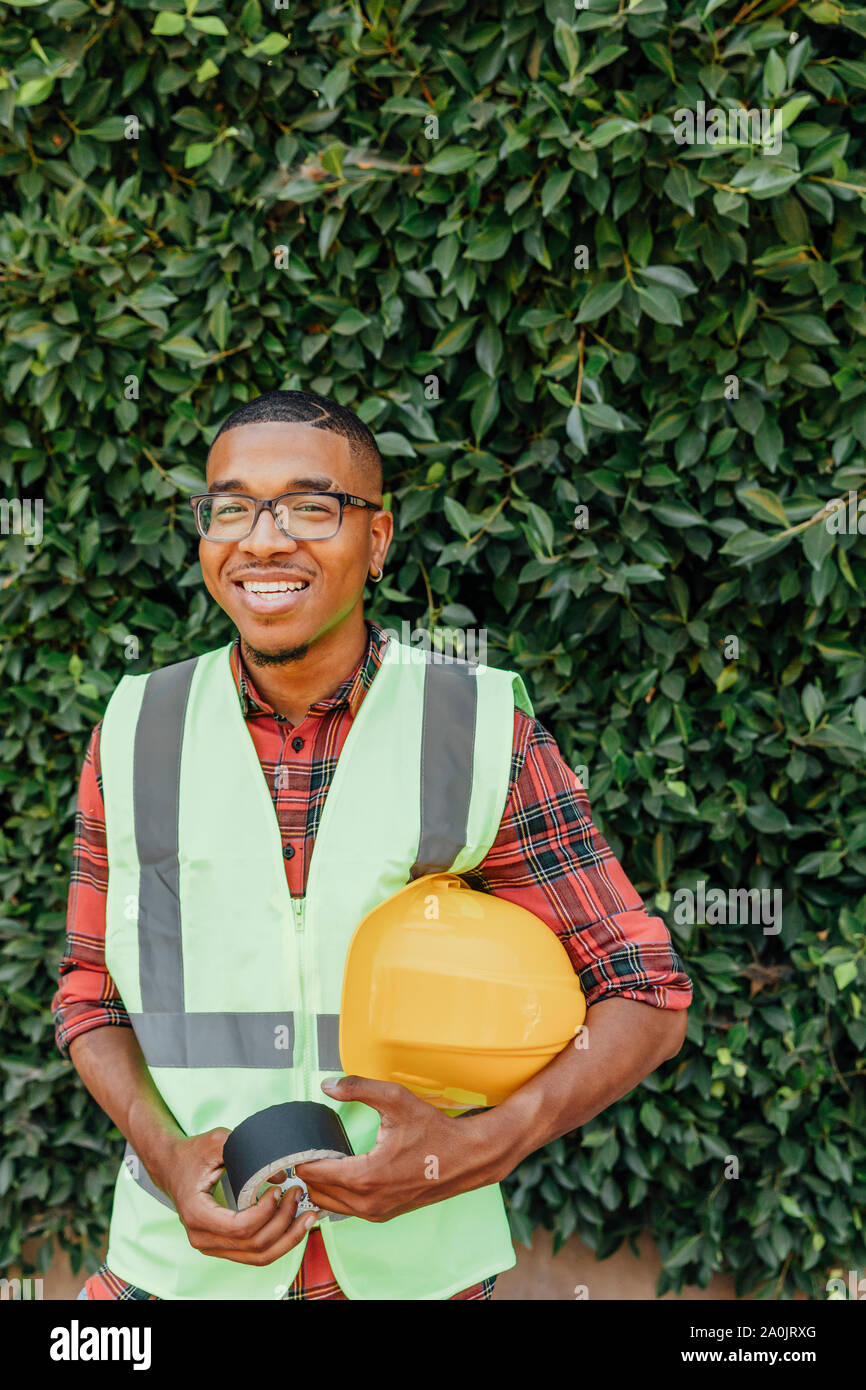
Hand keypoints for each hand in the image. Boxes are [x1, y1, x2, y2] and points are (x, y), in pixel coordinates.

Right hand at [161, 1129, 317, 1264]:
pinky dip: (279, 1243)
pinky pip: (255, 1255)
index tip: (278, 1190)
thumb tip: (281, 1176)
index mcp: (197, 1214)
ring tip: (306, 1215)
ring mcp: (212, 1246)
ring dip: (287, 1238)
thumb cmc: (193, 1153)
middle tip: (298, 1194)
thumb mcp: (217, 1142)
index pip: (239, 1228)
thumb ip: (248, 1152)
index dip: (265, 1212)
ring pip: (258, 1257)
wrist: (171, 1167)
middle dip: (283, 1222)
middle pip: (253, 1245)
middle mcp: (202, 1237)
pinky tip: (295, 1226)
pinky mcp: (222, 1247)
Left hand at [293, 1076, 498, 1222]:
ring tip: (323, 1158)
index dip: (300, 1158)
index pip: (314, 1174)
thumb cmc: (434, 1129)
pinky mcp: (384, 1215)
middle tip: (308, 1147)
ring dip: (322, 1185)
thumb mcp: (396, 1099)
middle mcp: (367, 1202)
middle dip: (308, 1172)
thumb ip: (358, 1088)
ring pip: (331, 1204)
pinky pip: (348, 1209)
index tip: (297, 1142)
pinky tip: (342, 1172)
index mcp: (366, 1177)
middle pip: (317, 1192)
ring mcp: (376, 1213)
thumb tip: (326, 1084)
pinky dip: (338, 1194)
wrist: (467, 1158)